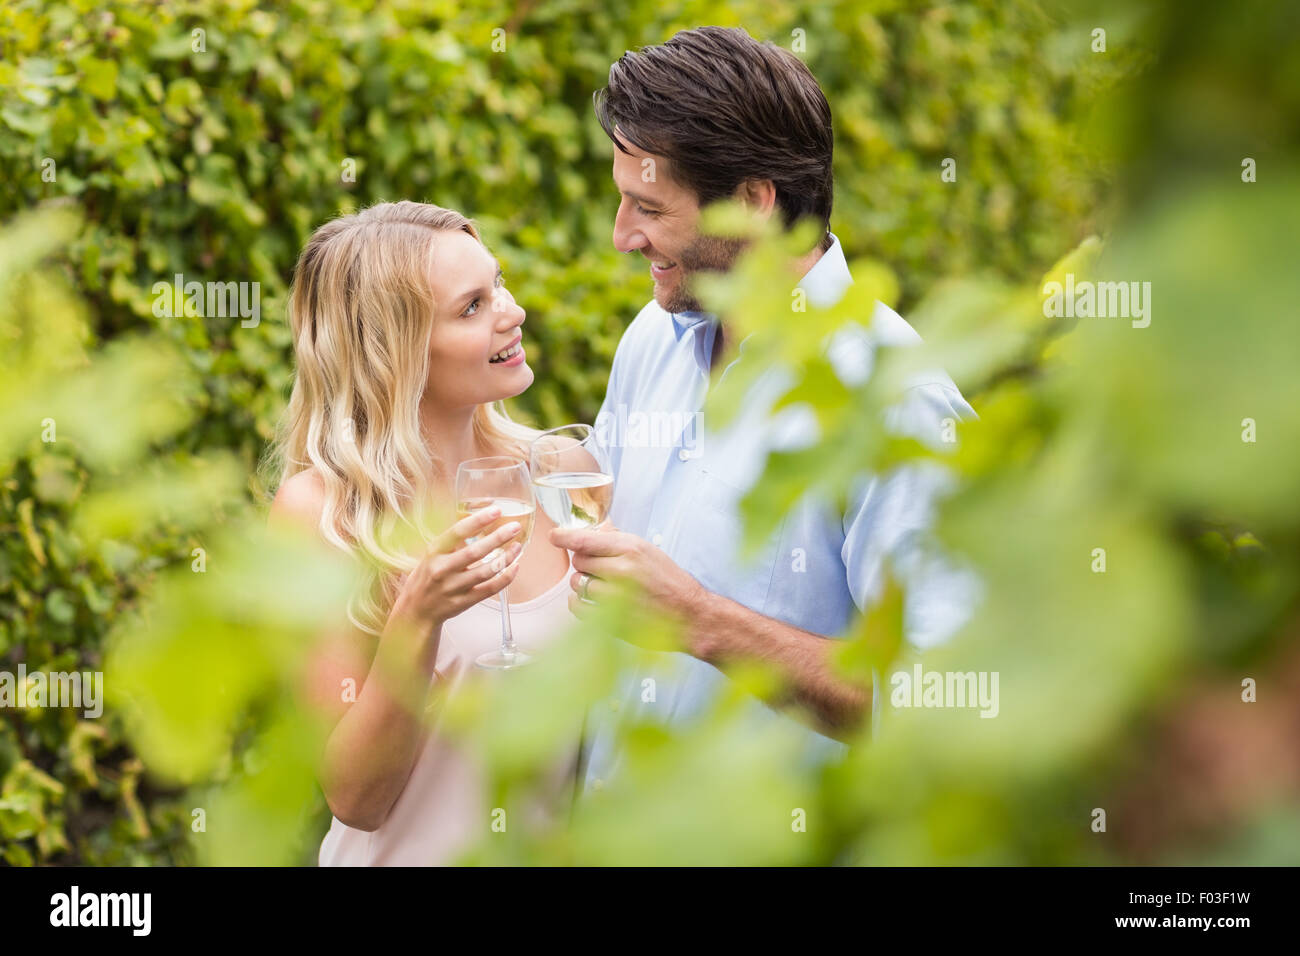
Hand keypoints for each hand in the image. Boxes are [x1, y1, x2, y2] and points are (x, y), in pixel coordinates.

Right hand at [389, 507, 523, 632]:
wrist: (416, 611)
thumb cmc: (426, 577)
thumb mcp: (431, 555)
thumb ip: (452, 542)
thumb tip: (478, 521)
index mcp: (433, 552)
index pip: (457, 532)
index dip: (478, 520)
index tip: (496, 511)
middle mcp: (442, 569)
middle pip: (475, 551)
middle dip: (498, 538)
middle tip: (515, 527)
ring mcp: (453, 587)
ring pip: (486, 571)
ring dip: (506, 558)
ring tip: (517, 546)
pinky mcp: (464, 602)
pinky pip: (490, 589)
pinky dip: (505, 577)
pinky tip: (515, 567)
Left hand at [549, 526, 705, 621]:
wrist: (688, 615)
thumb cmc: (669, 582)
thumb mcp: (649, 551)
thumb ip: (619, 541)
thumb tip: (593, 532)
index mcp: (631, 548)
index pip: (585, 539)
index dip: (565, 537)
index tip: (554, 536)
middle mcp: (622, 570)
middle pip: (579, 561)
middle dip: (585, 564)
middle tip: (601, 570)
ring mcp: (615, 596)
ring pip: (578, 584)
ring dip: (584, 584)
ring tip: (602, 587)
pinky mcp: (610, 619)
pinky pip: (577, 607)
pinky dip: (578, 603)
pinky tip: (591, 601)